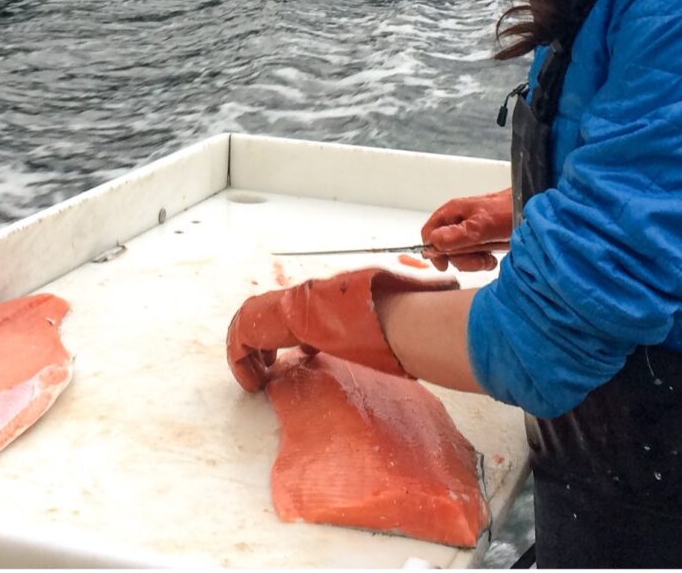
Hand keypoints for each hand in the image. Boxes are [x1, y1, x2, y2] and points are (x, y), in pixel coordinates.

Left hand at [225, 265, 454, 391]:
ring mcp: (288, 306)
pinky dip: (241, 361)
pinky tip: (255, 384)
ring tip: (255, 381)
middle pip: (266, 314)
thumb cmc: (402, 315)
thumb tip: (440, 305)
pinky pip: (243, 338)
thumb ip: (404, 319)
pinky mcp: (274, 321)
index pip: (299, 311)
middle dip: (260, 342)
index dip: (295, 334)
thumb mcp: (402, 317)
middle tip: (265, 370)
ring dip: (247, 353)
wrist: (389, 313)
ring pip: (249, 323)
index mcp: (328, 299)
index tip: (303, 356)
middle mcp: (304, 298)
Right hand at [421, 188, 512, 271]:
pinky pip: (473, 255)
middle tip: (478, 260)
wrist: (533, 210)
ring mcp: (470, 230)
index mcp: (453, 212)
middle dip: (460, 259)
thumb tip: (435, 243)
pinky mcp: (482, 238)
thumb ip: (459, 234)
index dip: (433, 250)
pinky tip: (493, 258)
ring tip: (489, 259)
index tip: (445, 264)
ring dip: (473, 262)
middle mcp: (459, 221)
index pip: (429, 232)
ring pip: (459, 254)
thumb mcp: (483, 225)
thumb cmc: (510, 211)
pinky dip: (482, 261)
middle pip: (444, 247)